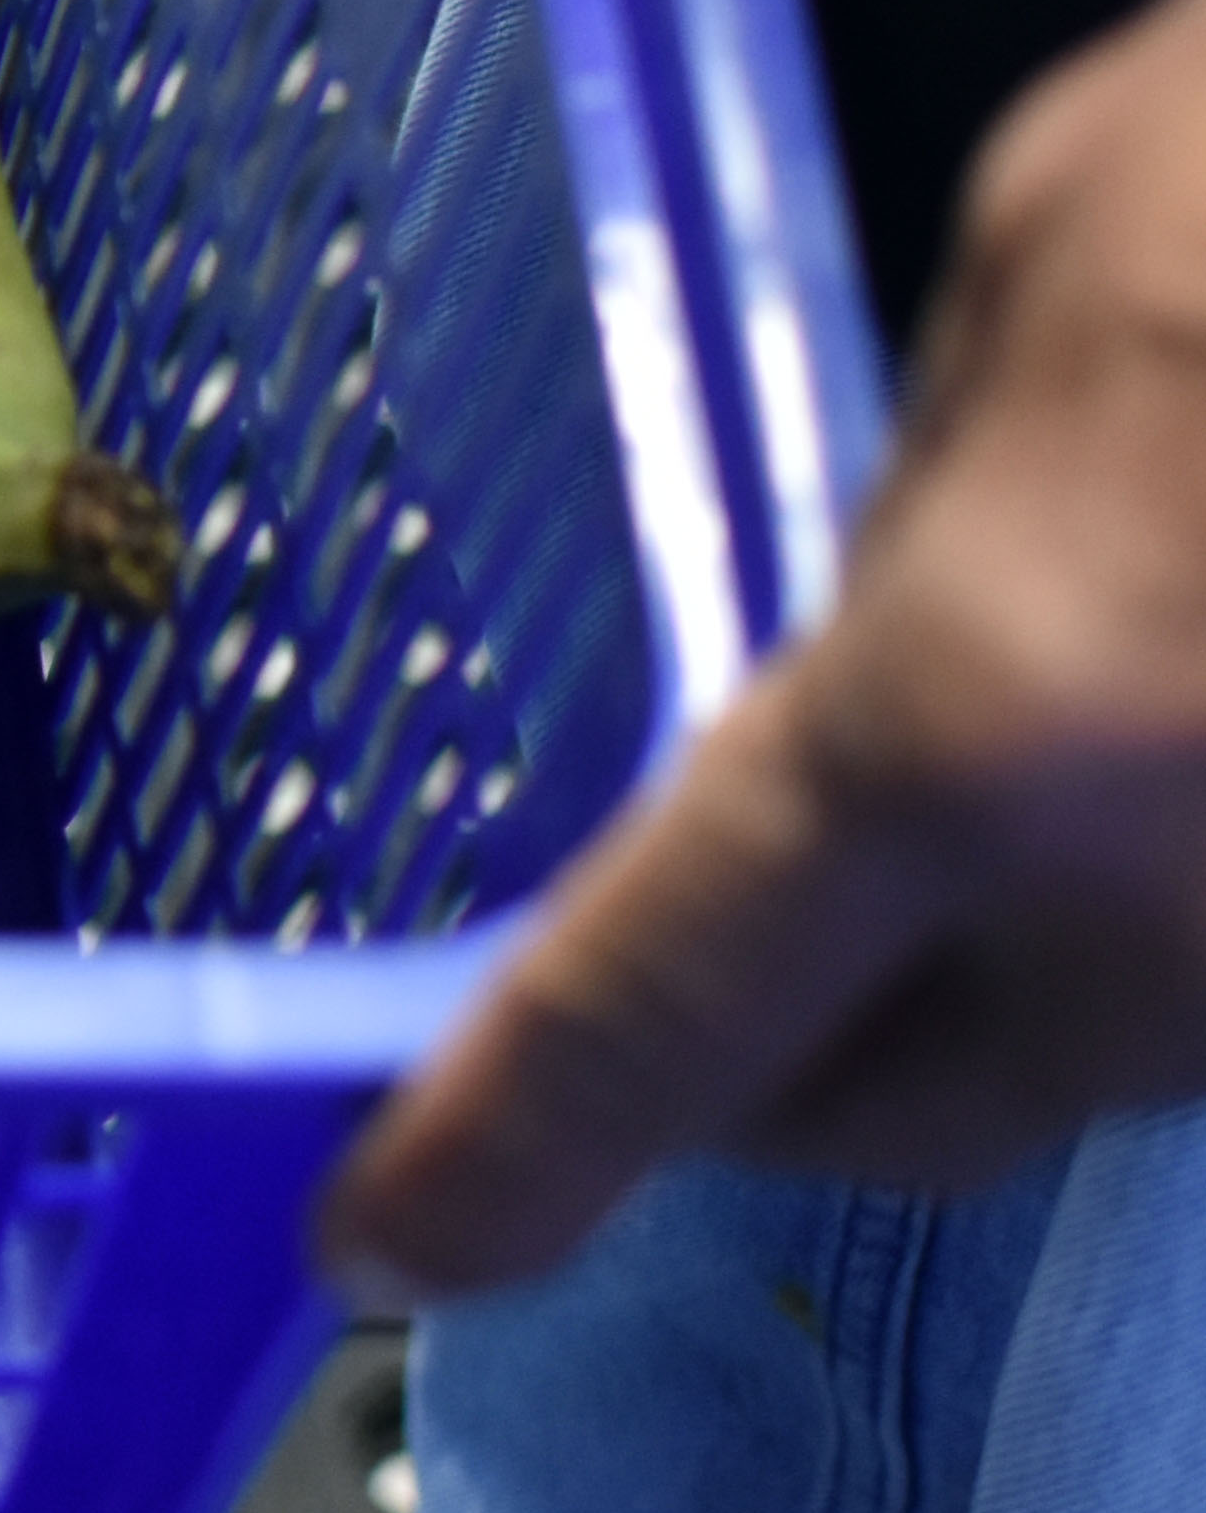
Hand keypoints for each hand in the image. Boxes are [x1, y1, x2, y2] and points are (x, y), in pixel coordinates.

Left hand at [326, 0, 1205, 1297]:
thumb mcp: (1036, 279)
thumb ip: (920, 523)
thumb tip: (853, 644)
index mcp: (995, 725)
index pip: (658, 1011)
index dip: (502, 1147)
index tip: (387, 1234)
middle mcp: (1189, 915)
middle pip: (899, 1114)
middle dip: (778, 1068)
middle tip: (711, 948)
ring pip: (1115, 1053)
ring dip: (1029, 954)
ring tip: (1062, 715)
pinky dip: (1182, 889)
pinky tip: (1173, 707)